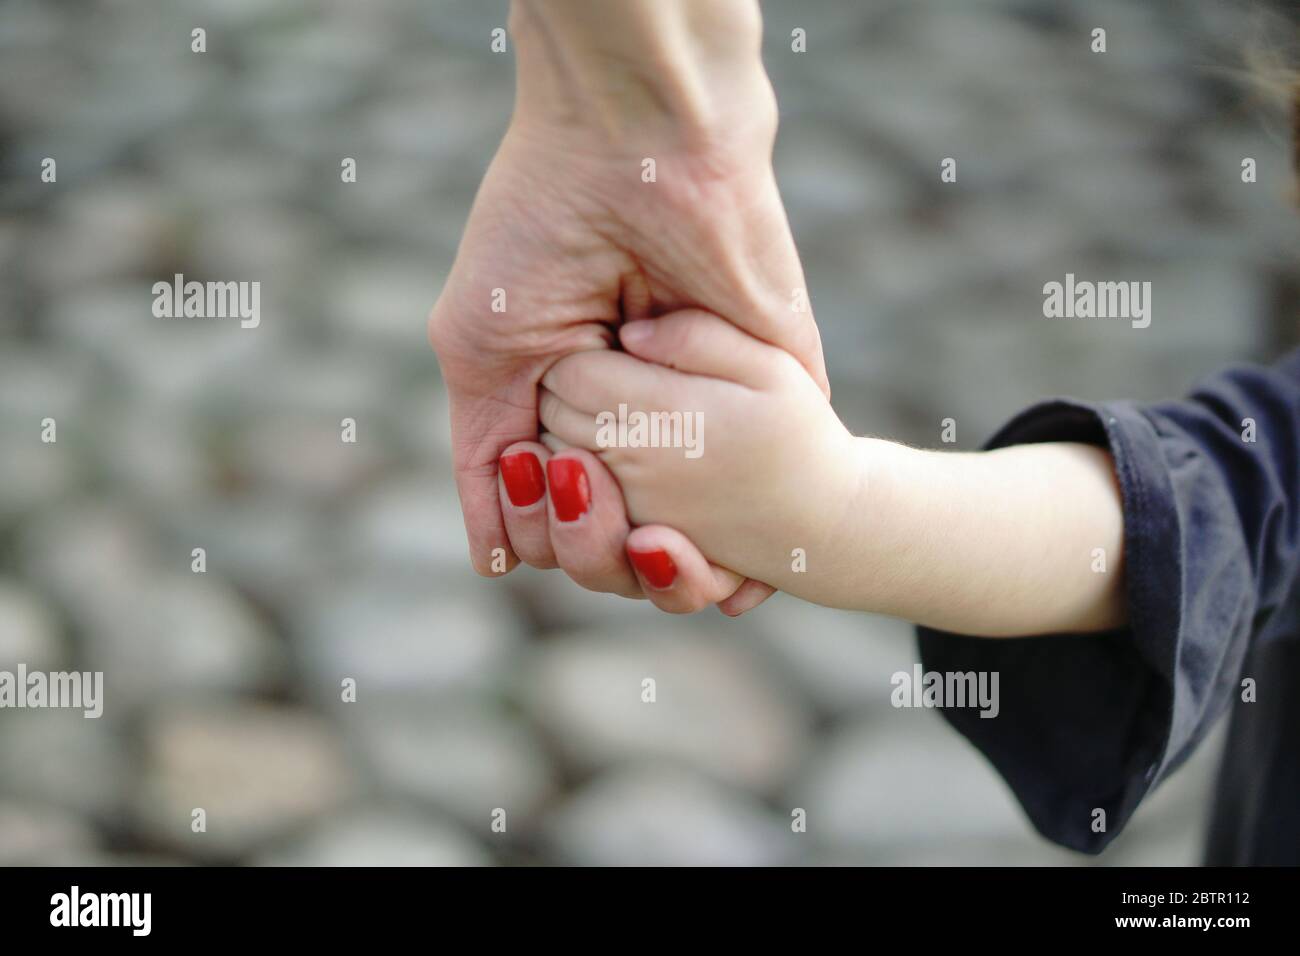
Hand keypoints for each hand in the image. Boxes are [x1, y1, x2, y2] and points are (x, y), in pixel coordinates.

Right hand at [428, 0, 826, 610]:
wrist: (638, 143)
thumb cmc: (542, 231)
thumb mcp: (485, 355)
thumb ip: (483, 460)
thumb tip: (492, 564)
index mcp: (571, 416)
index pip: (553, 527)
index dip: (538, 530)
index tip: (534, 467)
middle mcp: (639, 431)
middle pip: (612, 557)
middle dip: (584, 546)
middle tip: (578, 474)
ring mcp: (707, 426)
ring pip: (682, 561)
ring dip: (639, 566)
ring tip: (622, 498)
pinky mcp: (776, 407)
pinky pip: (764, 534)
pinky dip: (729, 576)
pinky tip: (701, 563)